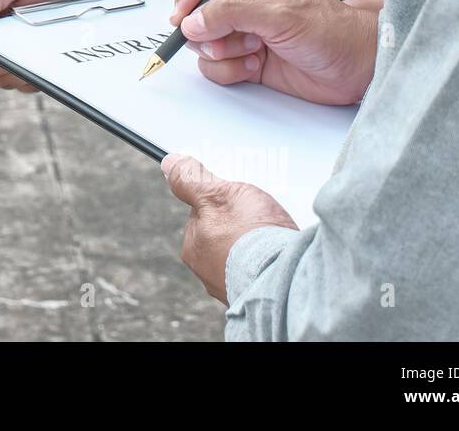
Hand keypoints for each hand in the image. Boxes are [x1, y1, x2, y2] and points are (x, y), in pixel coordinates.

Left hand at [162, 153, 297, 304]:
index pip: (203, 215)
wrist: (287, 278)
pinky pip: (261, 271)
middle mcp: (208, 273)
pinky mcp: (256, 295)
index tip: (239, 198)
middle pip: (223, 234)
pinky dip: (270, 262)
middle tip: (260, 218)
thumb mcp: (218, 194)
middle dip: (240, 223)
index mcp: (194, 248)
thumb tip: (170, 164)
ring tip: (273, 236)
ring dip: (257, 244)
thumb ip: (192, 180)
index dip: (222, 201)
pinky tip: (280, 254)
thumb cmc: (251, 236)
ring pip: (244, 254)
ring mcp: (233, 286)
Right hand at [169, 0, 378, 105]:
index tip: (185, 12)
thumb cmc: (334, 32)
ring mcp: (240, 30)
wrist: (356, 70)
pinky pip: (212, 66)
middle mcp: (243, 0)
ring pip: (200, 40)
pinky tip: (256, 66)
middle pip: (194, 7)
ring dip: (221, 51)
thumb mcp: (282, 15)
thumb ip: (233, 13)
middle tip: (223, 37)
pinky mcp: (241, 58)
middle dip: (205, 28)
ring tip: (254, 50)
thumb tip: (193, 21)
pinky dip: (229, 70)